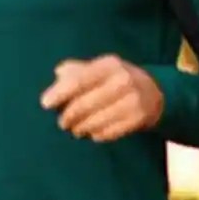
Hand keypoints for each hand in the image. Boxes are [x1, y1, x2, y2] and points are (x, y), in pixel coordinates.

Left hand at [40, 54, 163, 141]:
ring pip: (96, 121)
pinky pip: (109, 132)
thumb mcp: (98, 69)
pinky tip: (93, 132)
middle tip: (62, 123)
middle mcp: (123, 80)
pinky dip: (97, 134)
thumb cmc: (113, 80)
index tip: (45, 104)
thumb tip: (58, 73)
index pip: (79, 80)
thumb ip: (76, 71)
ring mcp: (133, 100)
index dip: (60, 93)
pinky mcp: (139, 119)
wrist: (153, 92)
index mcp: (109, 65)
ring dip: (81, 128)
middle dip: (68, 116)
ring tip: (76, 129)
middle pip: (85, 104)